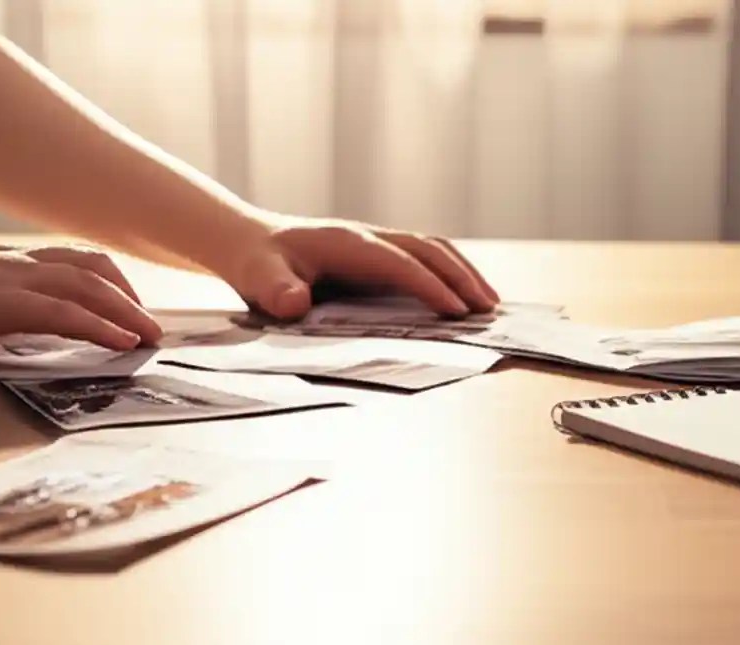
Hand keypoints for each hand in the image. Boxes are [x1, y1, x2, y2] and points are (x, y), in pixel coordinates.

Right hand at [0, 238, 161, 349]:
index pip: (59, 264)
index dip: (99, 282)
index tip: (123, 306)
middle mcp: (5, 266)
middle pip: (84, 268)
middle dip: (125, 295)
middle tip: (150, 325)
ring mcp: (1, 280)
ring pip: (85, 285)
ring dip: (126, 311)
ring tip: (151, 336)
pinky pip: (61, 312)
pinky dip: (100, 326)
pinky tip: (124, 342)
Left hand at [218, 216, 500, 319]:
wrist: (249, 241)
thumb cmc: (257, 263)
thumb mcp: (257, 278)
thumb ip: (277, 290)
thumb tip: (295, 303)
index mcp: (347, 243)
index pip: (399, 263)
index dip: (429, 285)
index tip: (456, 310)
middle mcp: (369, 237)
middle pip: (428, 249)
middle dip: (462, 277)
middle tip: (489, 310)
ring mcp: (377, 244)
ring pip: (432, 250)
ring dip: (464, 273)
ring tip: (490, 304)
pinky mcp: (379, 255)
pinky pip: (423, 260)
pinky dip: (450, 274)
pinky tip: (463, 296)